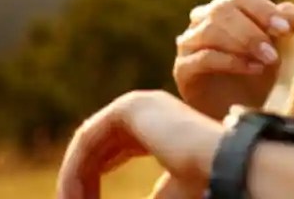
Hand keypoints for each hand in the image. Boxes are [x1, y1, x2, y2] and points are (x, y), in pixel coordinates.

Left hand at [56, 90, 223, 198]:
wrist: (221, 163)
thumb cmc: (202, 183)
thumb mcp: (164, 195)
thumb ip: (148, 198)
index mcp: (160, 124)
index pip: (119, 146)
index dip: (98, 174)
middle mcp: (148, 109)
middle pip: (100, 143)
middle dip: (83, 177)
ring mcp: (138, 103)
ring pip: (91, 142)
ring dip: (75, 177)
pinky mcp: (127, 106)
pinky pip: (88, 138)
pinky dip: (75, 168)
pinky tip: (72, 194)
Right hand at [175, 0, 293, 117]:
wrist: (234, 112)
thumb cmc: (255, 75)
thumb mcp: (275, 49)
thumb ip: (281, 28)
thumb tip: (290, 11)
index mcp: (228, 8)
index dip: (265, 9)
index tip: (286, 30)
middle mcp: (203, 20)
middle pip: (223, 9)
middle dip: (253, 31)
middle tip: (274, 54)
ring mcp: (189, 43)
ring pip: (210, 30)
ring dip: (243, 44)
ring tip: (266, 62)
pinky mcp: (182, 68)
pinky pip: (203, 57)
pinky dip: (231, 62)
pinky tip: (252, 70)